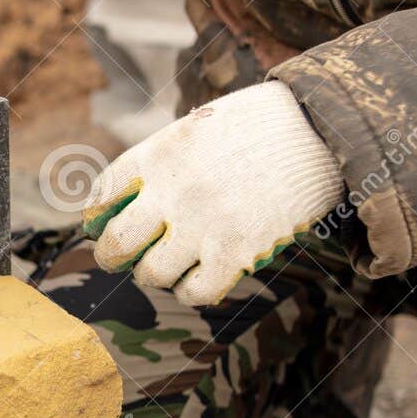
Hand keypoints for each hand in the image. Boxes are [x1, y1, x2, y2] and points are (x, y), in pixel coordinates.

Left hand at [81, 81, 343, 305]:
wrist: (321, 129)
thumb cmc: (260, 126)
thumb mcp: (198, 125)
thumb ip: (163, 160)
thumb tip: (127, 200)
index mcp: (159, 153)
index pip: (103, 195)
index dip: (96, 217)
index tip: (99, 226)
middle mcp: (174, 191)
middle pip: (115, 245)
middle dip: (112, 257)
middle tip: (122, 259)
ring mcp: (204, 225)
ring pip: (151, 275)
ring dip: (156, 274)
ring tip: (171, 263)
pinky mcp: (236, 252)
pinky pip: (194, 292)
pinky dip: (192, 289)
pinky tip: (200, 275)